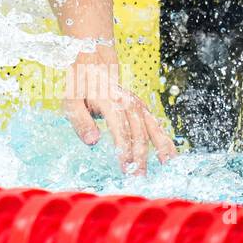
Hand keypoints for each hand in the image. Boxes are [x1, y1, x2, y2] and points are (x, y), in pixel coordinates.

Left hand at [62, 43, 176, 174]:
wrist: (92, 65)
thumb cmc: (79, 88)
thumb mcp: (71, 102)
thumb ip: (81, 121)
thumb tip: (92, 142)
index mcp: (108, 99)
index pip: (119, 127)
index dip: (124, 147)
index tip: (124, 166)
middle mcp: (127, 101)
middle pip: (137, 131)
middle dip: (139, 155)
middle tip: (137, 176)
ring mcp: (137, 104)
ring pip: (151, 128)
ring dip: (158, 149)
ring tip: (165, 168)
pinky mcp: (142, 108)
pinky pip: (156, 125)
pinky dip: (165, 140)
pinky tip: (171, 156)